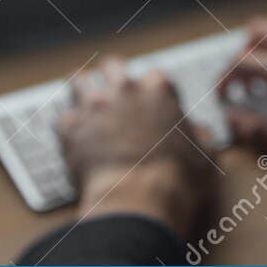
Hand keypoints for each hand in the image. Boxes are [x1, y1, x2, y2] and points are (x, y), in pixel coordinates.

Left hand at [55, 60, 214, 237]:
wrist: (136, 199)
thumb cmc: (174, 181)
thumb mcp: (205, 157)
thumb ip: (201, 138)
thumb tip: (201, 134)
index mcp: (158, 90)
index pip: (155, 76)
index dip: (153, 91)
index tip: (153, 104)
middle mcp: (124, 89)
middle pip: (112, 66)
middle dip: (112, 76)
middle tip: (113, 92)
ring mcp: (94, 105)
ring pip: (79, 80)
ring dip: (82, 89)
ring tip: (82, 98)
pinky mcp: (71, 128)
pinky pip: (62, 118)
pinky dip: (67, 126)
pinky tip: (71, 135)